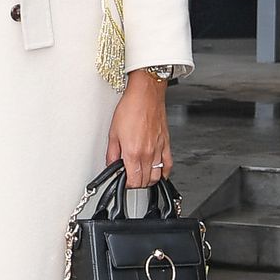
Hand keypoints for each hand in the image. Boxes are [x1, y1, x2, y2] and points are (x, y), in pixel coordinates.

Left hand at [107, 72, 171, 189]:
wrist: (146, 95)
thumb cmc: (130, 108)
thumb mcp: (113, 132)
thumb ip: (112, 153)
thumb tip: (111, 165)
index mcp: (133, 152)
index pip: (133, 181)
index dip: (127, 185)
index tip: (123, 180)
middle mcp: (148, 153)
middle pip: (144, 181)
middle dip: (136, 183)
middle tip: (129, 176)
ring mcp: (158, 149)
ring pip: (156, 176)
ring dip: (148, 179)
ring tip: (141, 175)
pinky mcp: (166, 144)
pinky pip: (168, 165)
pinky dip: (164, 173)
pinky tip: (159, 173)